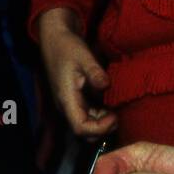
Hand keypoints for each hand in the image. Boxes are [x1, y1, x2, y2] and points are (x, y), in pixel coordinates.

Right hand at [36, 8, 115, 137]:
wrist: (55, 40)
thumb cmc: (67, 47)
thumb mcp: (83, 55)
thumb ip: (94, 71)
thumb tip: (106, 84)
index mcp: (67, 99)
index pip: (80, 128)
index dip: (99, 128)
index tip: (114, 116)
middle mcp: (67, 106)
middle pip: (84, 133)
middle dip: (103, 129)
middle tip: (118, 116)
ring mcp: (71, 105)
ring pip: (87, 126)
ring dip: (103, 123)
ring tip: (116, 111)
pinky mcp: (76, 101)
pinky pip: (88, 116)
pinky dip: (100, 116)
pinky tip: (110, 106)